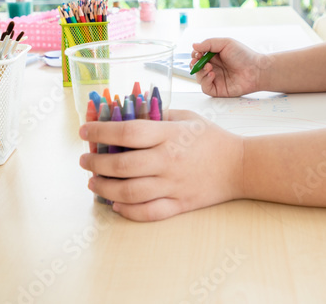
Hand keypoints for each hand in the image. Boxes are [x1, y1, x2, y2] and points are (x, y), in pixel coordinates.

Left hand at [78, 110, 244, 220]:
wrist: (240, 165)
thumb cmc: (212, 138)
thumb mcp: (187, 117)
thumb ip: (158, 115)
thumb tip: (128, 112)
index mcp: (169, 135)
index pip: (127, 132)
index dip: (100, 131)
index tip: (85, 131)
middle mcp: (168, 161)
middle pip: (122, 166)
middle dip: (96, 163)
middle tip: (85, 160)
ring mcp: (173, 185)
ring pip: (129, 193)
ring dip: (104, 188)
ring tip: (93, 182)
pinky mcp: (179, 204)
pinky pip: (148, 212)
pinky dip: (128, 211)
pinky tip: (116, 203)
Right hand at [191, 38, 267, 96]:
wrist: (256, 70)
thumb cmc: (244, 55)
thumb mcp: (226, 43)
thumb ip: (209, 43)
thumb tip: (194, 45)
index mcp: (215, 56)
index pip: (198, 56)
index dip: (195, 54)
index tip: (197, 53)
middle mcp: (214, 67)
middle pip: (196, 67)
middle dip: (194, 64)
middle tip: (197, 61)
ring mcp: (215, 79)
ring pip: (199, 77)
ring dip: (200, 72)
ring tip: (209, 67)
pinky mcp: (218, 89)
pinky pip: (205, 88)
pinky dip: (205, 81)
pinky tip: (212, 75)